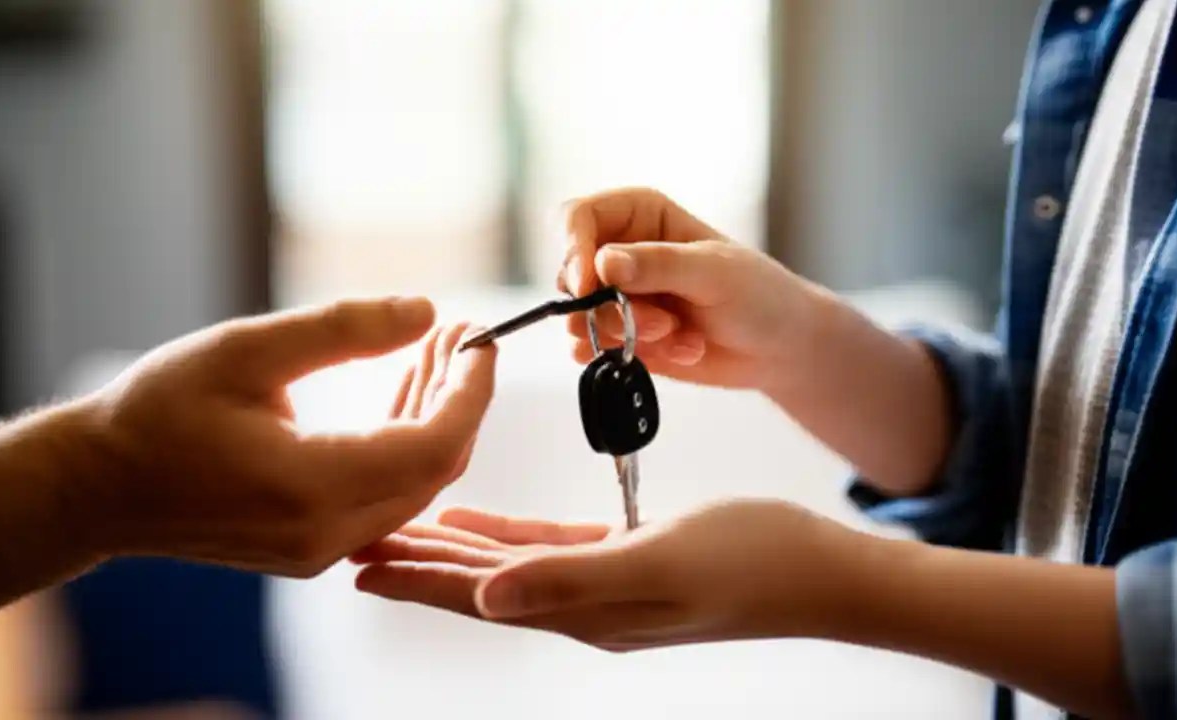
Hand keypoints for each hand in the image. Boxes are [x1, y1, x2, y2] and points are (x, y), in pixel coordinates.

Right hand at [79, 298, 496, 576]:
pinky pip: (385, 495)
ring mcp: (322, 550)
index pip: (434, 446)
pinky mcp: (314, 546)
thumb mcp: (247, 350)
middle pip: (434, 468)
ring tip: (435, 347)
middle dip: (459, 398)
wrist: (99, 486)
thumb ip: (342, 330)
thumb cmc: (158, 412)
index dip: (471, 391)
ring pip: (413, 482)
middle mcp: (327, 534)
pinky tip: (403, 390)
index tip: (481, 337)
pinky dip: (403, 442)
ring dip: (433, 416)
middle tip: (460, 333)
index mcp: (313, 489)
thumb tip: (424, 311)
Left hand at [352, 498, 871, 650]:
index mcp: (584, 608)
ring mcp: (607, 584)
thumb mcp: (660, 563)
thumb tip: (484, 598)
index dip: (419, 578)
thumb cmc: (752, 561)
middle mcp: (585, 604)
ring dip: (453, 548)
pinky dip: (506, 533)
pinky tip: (479, 520)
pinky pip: (548, 547)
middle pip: (480, 581)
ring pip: (507, 563)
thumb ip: (570, 579)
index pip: (480, 594)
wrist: (819, 572)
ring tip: (402, 531)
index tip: (357, 563)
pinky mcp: (629, 559)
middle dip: (419, 561)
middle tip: (358, 539)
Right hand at [558, 188, 830, 390]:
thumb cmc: (758, 293)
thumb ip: (658, 264)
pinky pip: (592, 350)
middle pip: (571, 275)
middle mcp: (620, 252)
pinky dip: (629, 357)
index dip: (573, 250)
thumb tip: (603, 263)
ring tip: (679, 336)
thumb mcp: (714, 272)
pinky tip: (677, 351)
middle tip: (662, 323)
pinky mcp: (620, 336)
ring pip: (580, 317)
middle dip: (611, 308)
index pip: (576, 218)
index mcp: (638, 215)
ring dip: (626, 335)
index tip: (590, 285)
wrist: (778, 347)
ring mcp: (617, 297)